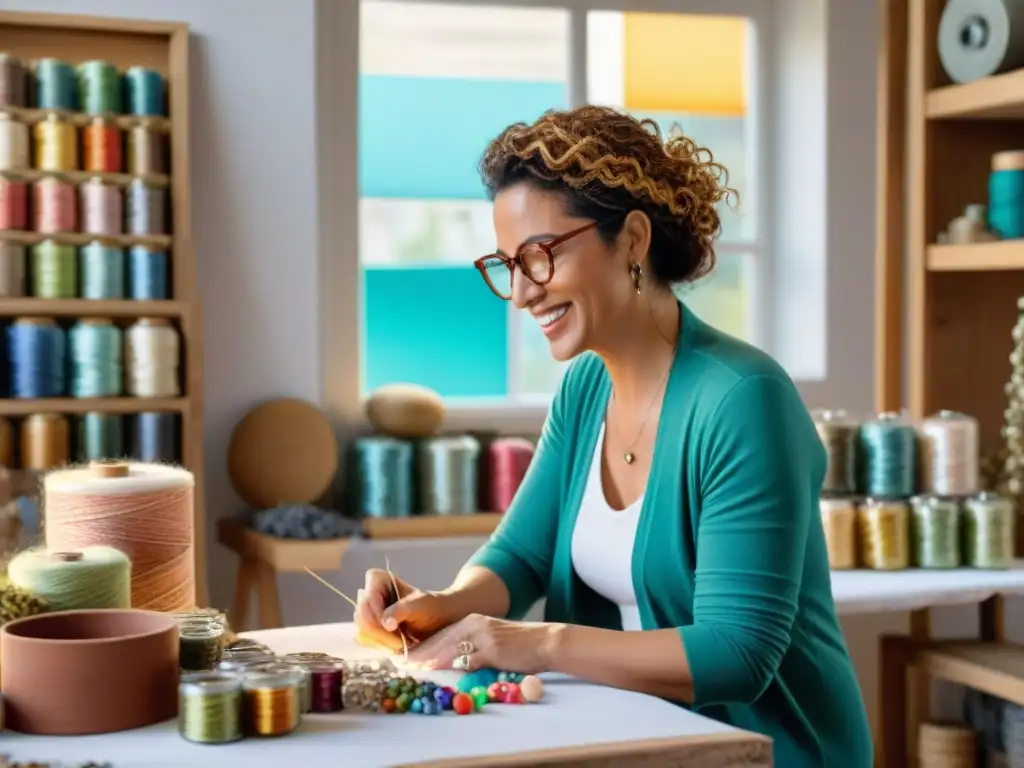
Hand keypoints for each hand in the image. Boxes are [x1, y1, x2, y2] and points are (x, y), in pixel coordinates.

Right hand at [353, 568, 457, 650]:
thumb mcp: (420, 605)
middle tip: (400, 640)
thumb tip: (386, 623)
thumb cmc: (432, 606)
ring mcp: (368, 612)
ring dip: (382, 641)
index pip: (367, 599)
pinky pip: (366, 640)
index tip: (393, 626)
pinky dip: (381, 645)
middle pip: (362, 617)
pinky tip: (396, 643)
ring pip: (362, 631)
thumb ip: (402, 611)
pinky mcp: (370, 628)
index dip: (377, 614)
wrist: (440, 619)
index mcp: (378, 579)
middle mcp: (369, 594)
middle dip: (380, 632)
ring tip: (401, 641)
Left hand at [404, 613, 561, 674]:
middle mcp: (474, 624)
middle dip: (419, 652)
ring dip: (428, 659)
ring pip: (448, 647)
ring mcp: (482, 636)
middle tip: (399, 663)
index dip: (423, 645)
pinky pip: (466, 659)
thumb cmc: (520, 644)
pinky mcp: (491, 649)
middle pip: (440, 639)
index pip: (441, 634)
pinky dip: (449, 666)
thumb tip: (452, 662)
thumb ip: (472, 646)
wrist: (545, 640)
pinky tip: (437, 673)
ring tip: (410, 668)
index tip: (406, 656)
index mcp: (472, 620)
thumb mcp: (492, 638)